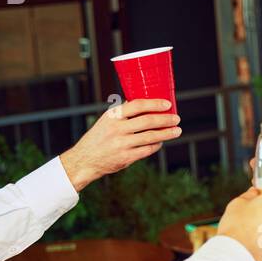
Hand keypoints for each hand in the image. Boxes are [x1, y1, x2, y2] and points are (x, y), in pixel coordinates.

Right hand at [59, 99, 180, 190]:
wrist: (84, 160)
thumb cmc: (99, 137)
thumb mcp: (106, 121)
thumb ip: (123, 113)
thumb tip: (144, 101)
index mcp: (112, 116)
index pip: (137, 105)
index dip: (154, 103)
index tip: (167, 104)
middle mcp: (116, 129)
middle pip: (147, 121)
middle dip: (165, 119)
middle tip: (177, 118)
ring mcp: (121, 144)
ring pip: (150, 137)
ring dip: (166, 133)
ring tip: (177, 131)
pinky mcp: (125, 158)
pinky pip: (147, 150)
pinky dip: (156, 145)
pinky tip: (161, 142)